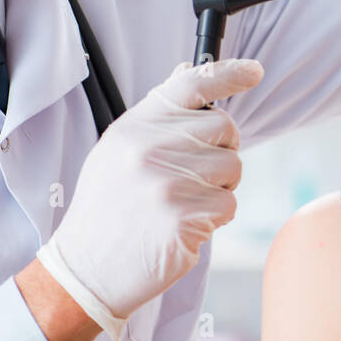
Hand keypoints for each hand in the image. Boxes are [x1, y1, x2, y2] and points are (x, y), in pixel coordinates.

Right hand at [35, 58, 263, 340]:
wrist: (86, 269)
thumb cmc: (109, 207)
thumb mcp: (118, 150)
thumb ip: (157, 115)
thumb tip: (189, 72)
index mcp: (134, 126)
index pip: (191, 84)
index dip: (229, 73)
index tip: (254, 71)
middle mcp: (150, 148)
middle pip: (225, 127)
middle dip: (222, 149)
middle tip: (198, 174)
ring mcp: (168, 183)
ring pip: (233, 166)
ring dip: (221, 186)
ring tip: (184, 203)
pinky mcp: (185, 217)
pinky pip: (229, 203)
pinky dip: (216, 217)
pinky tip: (185, 225)